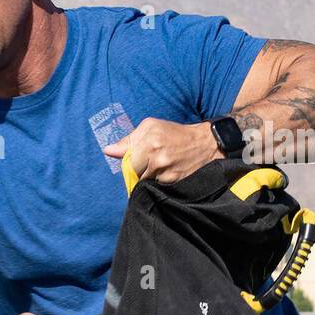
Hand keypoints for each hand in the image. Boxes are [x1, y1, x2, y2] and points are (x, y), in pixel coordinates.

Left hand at [103, 118, 219, 183]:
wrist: (206, 144)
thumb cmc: (175, 134)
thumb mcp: (151, 127)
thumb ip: (129, 140)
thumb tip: (108, 151)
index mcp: (149, 140)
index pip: (126, 161)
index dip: (130, 163)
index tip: (137, 160)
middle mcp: (156, 156)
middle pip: (133, 173)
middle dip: (138, 171)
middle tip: (149, 164)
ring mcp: (164, 170)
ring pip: (143, 181)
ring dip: (148, 177)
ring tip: (160, 167)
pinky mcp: (172, 181)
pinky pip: (155, 186)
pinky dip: (158, 182)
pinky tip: (167, 173)